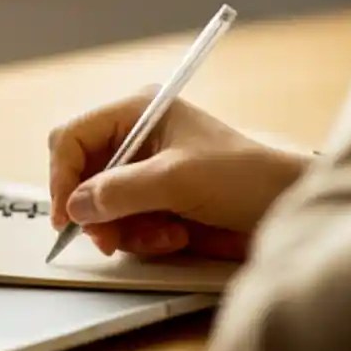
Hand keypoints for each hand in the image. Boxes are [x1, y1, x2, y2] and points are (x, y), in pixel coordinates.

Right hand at [48, 88, 310, 260]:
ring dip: (126, 229)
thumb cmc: (244, 177)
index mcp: (138, 112)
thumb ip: (119, 190)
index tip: (66, 214)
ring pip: (101, 208)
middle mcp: (136, 139)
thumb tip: (75, 205)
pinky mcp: (156, 203)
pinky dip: (144, 238)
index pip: (73, 137)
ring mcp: (145, 173)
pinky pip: (125, 226)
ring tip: (165, 235)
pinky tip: (177, 237)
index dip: (63, 175)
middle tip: (110, 236)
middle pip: (81, 177)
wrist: (286, 208)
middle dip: (97, 210)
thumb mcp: (176, 179)